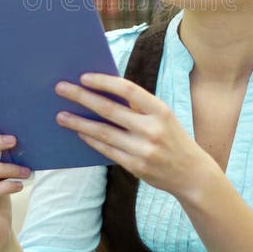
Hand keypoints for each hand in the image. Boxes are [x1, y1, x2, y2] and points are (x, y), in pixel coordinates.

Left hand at [55, 74, 204, 197]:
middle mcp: (152, 129)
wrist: (192, 174)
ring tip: (61, 115)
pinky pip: (107, 150)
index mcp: (160, 110)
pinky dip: (91, 140)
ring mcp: (143, 150)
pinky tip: (79, 133)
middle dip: (82, 97)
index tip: (84, 77)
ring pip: (103, 132)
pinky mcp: (136, 167)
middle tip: (61, 89)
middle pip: (109, 110)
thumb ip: (138, 107)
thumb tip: (103, 92)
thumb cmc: (173, 139)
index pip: (128, 89)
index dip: (104, 82)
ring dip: (79, 123)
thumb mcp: (164, 117)